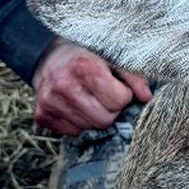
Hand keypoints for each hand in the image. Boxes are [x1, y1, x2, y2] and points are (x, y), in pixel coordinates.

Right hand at [31, 38, 152, 135]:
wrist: (50, 56)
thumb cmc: (87, 55)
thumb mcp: (112, 56)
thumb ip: (133, 76)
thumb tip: (147, 97)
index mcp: (85, 66)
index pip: (118, 101)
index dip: (123, 95)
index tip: (118, 87)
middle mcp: (64, 85)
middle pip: (104, 120)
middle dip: (111, 110)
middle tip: (107, 96)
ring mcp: (50, 101)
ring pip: (89, 128)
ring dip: (95, 116)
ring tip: (91, 98)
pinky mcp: (41, 115)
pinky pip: (71, 133)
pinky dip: (78, 122)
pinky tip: (76, 105)